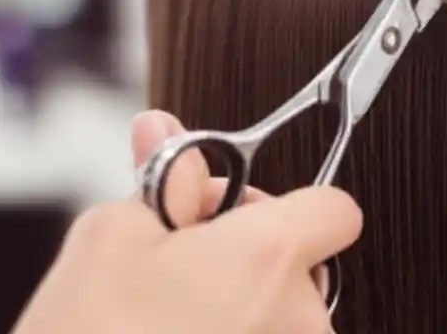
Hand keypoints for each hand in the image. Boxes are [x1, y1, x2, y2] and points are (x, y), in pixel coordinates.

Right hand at [12, 110, 361, 333]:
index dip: (291, 204)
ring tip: (167, 319)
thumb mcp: (109, 239)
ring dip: (240, 311)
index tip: (239, 213)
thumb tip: (164, 131)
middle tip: (180, 266)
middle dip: (250, 259)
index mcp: (269, 257)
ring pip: (284, 321)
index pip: (337, 210)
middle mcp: (300, 320)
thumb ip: (162, 181)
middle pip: (304, 267)